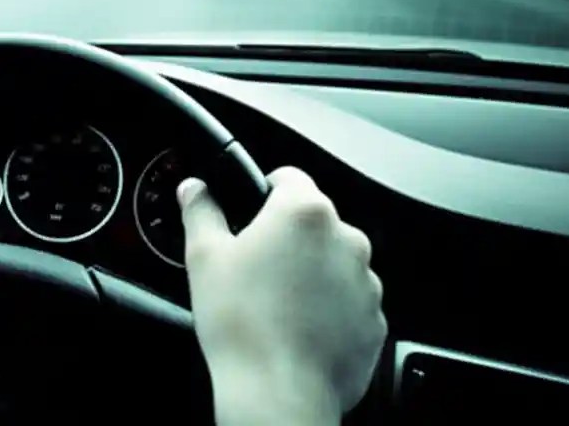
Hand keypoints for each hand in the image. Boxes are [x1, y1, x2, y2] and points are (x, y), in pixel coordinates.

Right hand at [178, 167, 385, 424]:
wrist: (278, 392)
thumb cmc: (241, 324)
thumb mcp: (204, 257)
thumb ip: (201, 211)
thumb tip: (195, 189)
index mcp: (304, 212)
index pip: (288, 177)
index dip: (264, 192)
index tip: (251, 213)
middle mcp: (345, 239)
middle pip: (312, 222)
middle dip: (286, 238)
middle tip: (254, 268)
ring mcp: (366, 281)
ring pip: (333, 261)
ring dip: (310, 272)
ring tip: (275, 303)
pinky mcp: (374, 319)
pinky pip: (348, 301)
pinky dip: (328, 307)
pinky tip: (297, 326)